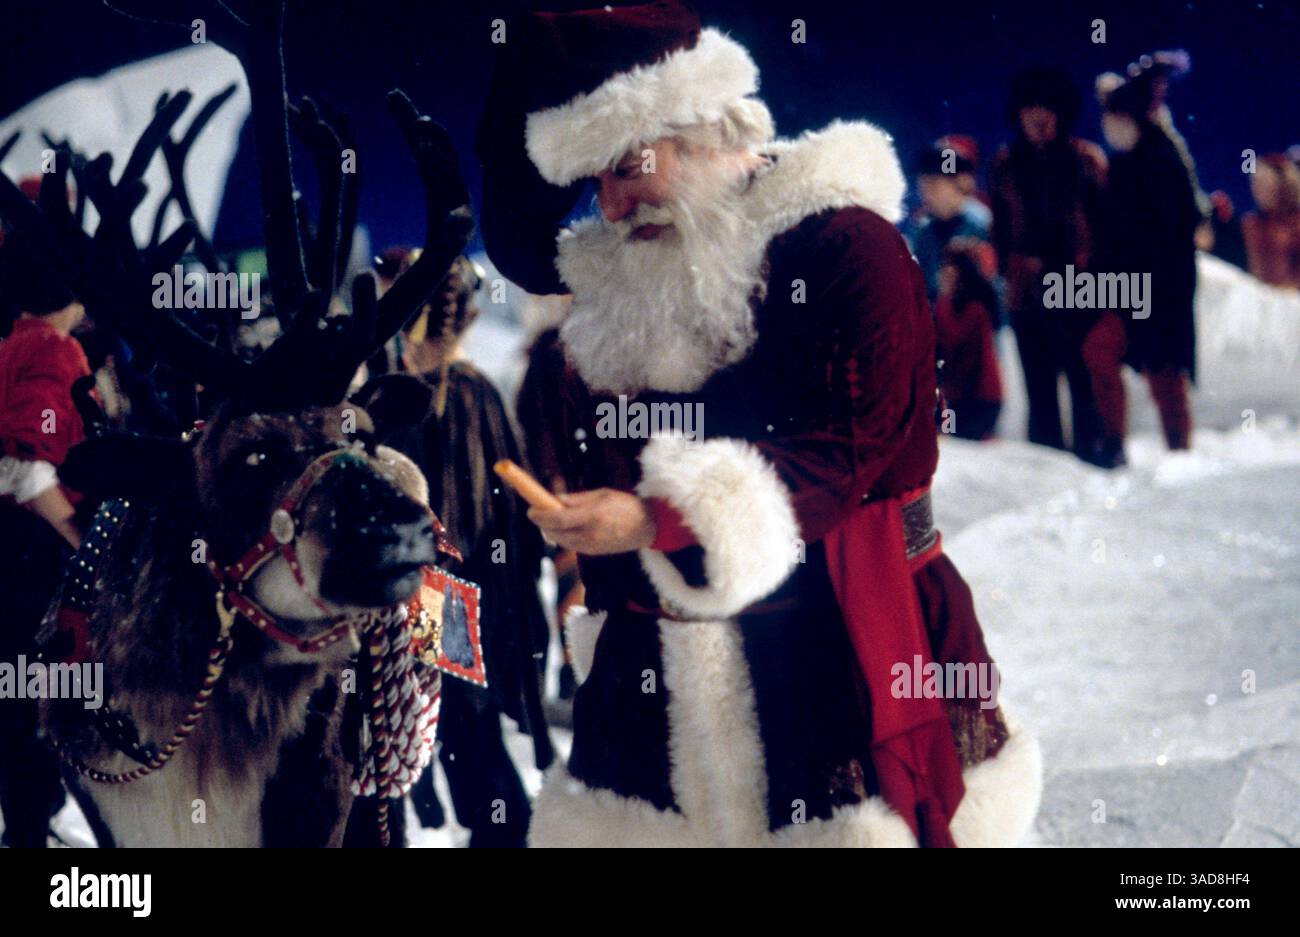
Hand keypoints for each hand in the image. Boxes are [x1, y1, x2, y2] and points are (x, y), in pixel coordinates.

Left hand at [528, 488, 655, 555]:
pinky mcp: (593, 553)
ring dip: (552, 529)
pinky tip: (566, 526)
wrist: (648, 526)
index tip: (531, 510)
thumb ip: (576, 498)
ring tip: (553, 517)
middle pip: (554, 532)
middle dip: (543, 522)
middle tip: (539, 510)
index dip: (540, 515)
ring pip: (560, 540)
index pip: (557, 519)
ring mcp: (591, 546)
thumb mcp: (601, 494)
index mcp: (592, 516)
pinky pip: (570, 545)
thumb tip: (555, 499)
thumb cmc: (625, 505)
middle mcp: (589, 534)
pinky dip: (563, 536)